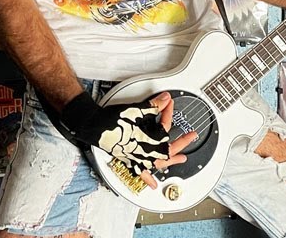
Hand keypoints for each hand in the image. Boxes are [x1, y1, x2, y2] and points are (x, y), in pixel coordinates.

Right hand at [58, 91, 198, 189]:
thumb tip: (164, 100)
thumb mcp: (136, 109)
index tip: (169, 103)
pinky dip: (148, 178)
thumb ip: (154, 105)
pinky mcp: (129, 159)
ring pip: (159, 162)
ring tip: (181, 159)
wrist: (94, 126)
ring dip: (172, 160)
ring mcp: (137, 157)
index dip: (168, 113)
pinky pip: (141, 172)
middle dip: (182, 141)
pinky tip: (153, 184)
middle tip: (191, 136)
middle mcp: (145, 152)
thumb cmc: (112, 120)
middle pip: (168, 148)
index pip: (165, 127)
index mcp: (149, 140)